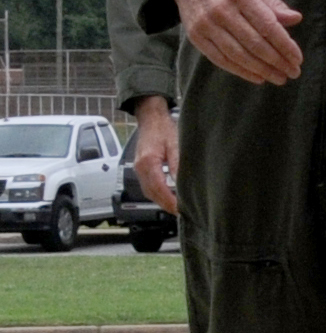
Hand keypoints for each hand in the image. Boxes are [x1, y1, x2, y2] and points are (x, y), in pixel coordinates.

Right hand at [131, 96, 179, 212]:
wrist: (151, 119)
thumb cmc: (163, 129)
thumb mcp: (176, 145)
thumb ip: (177, 165)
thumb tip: (181, 183)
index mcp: (147, 162)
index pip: (158, 188)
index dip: (169, 201)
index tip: (180, 209)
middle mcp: (140, 168)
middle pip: (152, 193)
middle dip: (166, 205)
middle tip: (181, 213)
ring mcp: (138, 169)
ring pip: (149, 192)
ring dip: (162, 201)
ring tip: (177, 208)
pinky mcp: (140, 169)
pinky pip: (148, 186)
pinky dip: (158, 194)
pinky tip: (169, 196)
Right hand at [168, 0, 302, 84]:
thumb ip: (275, 5)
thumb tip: (296, 19)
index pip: (268, 26)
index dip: (285, 46)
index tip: (298, 59)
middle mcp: (222, 11)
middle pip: (254, 44)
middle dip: (277, 62)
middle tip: (293, 73)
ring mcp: (206, 25)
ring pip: (238, 55)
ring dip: (261, 70)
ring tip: (279, 78)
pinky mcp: (195, 36)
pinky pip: (220, 59)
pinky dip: (240, 71)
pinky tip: (257, 77)